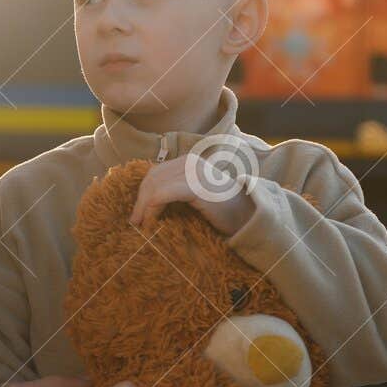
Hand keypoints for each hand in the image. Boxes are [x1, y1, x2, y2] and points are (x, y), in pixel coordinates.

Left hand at [129, 156, 254, 237]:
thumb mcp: (196, 196)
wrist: (250, 217)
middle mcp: (191, 162)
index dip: (142, 193)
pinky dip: (152, 210)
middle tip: (135, 222)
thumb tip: (148, 204)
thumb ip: (177, 192)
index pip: (156, 173)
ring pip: (154, 186)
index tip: (138, 215)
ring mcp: (194, 172)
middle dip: (140, 201)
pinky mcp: (196, 186)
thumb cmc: (224, 212)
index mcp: (190, 161)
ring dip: (143, 207)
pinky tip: (150, 224)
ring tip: (142, 225)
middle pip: (152, 178)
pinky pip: (162, 195)